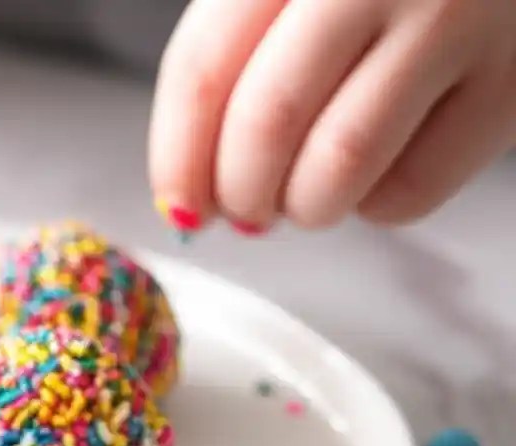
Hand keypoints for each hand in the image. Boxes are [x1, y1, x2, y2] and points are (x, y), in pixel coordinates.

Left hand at [150, 0, 515, 233]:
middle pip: (268, 121)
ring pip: (339, 164)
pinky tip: (373, 177)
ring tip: (305, 198)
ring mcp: (454, 24)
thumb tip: (186, 188)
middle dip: (238, 191)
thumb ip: (233, 60)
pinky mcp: (509, 84)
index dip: (177, 155)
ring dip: (303, 207)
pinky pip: (412, 188)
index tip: (175, 204)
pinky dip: (374, 207)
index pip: (203, 68)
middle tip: (241, 210)